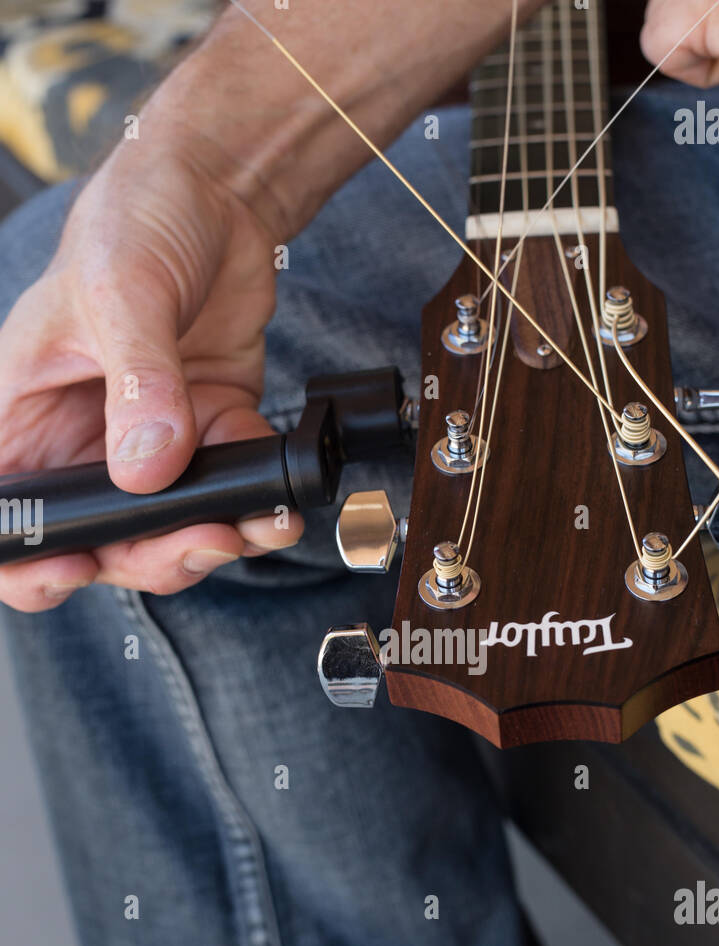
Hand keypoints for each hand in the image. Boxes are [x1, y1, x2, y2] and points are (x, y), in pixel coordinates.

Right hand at [0, 109, 303, 612]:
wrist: (219, 192)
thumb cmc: (136, 218)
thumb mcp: (121, 288)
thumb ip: (137, 380)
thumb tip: (146, 467)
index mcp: (23, 413)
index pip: (5, 512)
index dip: (26, 562)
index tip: (72, 569)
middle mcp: (81, 442)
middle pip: (98, 542)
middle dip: (148, 557)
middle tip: (198, 540)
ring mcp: (148, 445)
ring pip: (167, 531)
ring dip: (208, 541)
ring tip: (250, 523)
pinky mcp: (208, 435)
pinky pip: (229, 494)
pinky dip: (258, 505)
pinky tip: (280, 497)